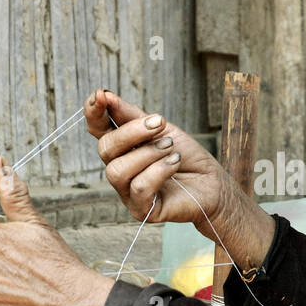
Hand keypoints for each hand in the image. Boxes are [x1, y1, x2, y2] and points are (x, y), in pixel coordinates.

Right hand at [85, 89, 273, 272]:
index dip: (94, 112)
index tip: (101, 95)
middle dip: (131, 132)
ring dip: (148, 153)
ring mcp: (127, 192)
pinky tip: (174, 164)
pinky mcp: (141, 210)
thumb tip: (106, 96)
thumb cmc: (185, 156)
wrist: (212, 183)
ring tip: (171, 148)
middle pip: (105, 148)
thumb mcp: (160, 129)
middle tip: (160, 124)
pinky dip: (159, 171)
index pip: (97, 129)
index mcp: (121, 148)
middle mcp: (119, 169)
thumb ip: (132, 115)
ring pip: (117, 170)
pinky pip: (138, 188)